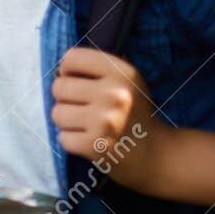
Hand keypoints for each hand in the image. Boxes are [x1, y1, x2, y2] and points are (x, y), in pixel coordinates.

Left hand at [51, 46, 168, 189]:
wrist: (157, 155)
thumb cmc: (133, 113)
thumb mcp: (127, 81)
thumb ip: (96, 68)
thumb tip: (59, 68)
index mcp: (122, 73)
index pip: (71, 58)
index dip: (67, 70)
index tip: (78, 81)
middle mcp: (114, 95)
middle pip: (59, 87)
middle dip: (66, 98)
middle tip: (85, 108)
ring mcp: (104, 122)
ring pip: (57, 113)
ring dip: (67, 121)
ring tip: (87, 125)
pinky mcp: (95, 146)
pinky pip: (63, 137)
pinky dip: (72, 141)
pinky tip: (90, 141)